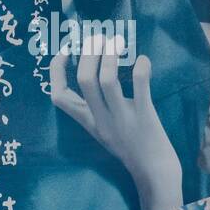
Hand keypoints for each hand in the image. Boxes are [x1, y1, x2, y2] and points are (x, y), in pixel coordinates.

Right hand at [50, 37, 181, 209]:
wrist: (153, 171)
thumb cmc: (130, 147)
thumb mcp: (103, 129)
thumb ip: (96, 108)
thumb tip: (96, 76)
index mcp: (87, 121)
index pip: (58, 96)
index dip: (56, 71)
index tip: (65, 52)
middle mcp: (100, 118)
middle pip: (84, 81)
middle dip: (88, 54)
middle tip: (97, 38)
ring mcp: (122, 118)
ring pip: (107, 81)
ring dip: (110, 57)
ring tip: (115, 42)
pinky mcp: (145, 116)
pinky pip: (140, 87)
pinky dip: (141, 68)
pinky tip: (143, 59)